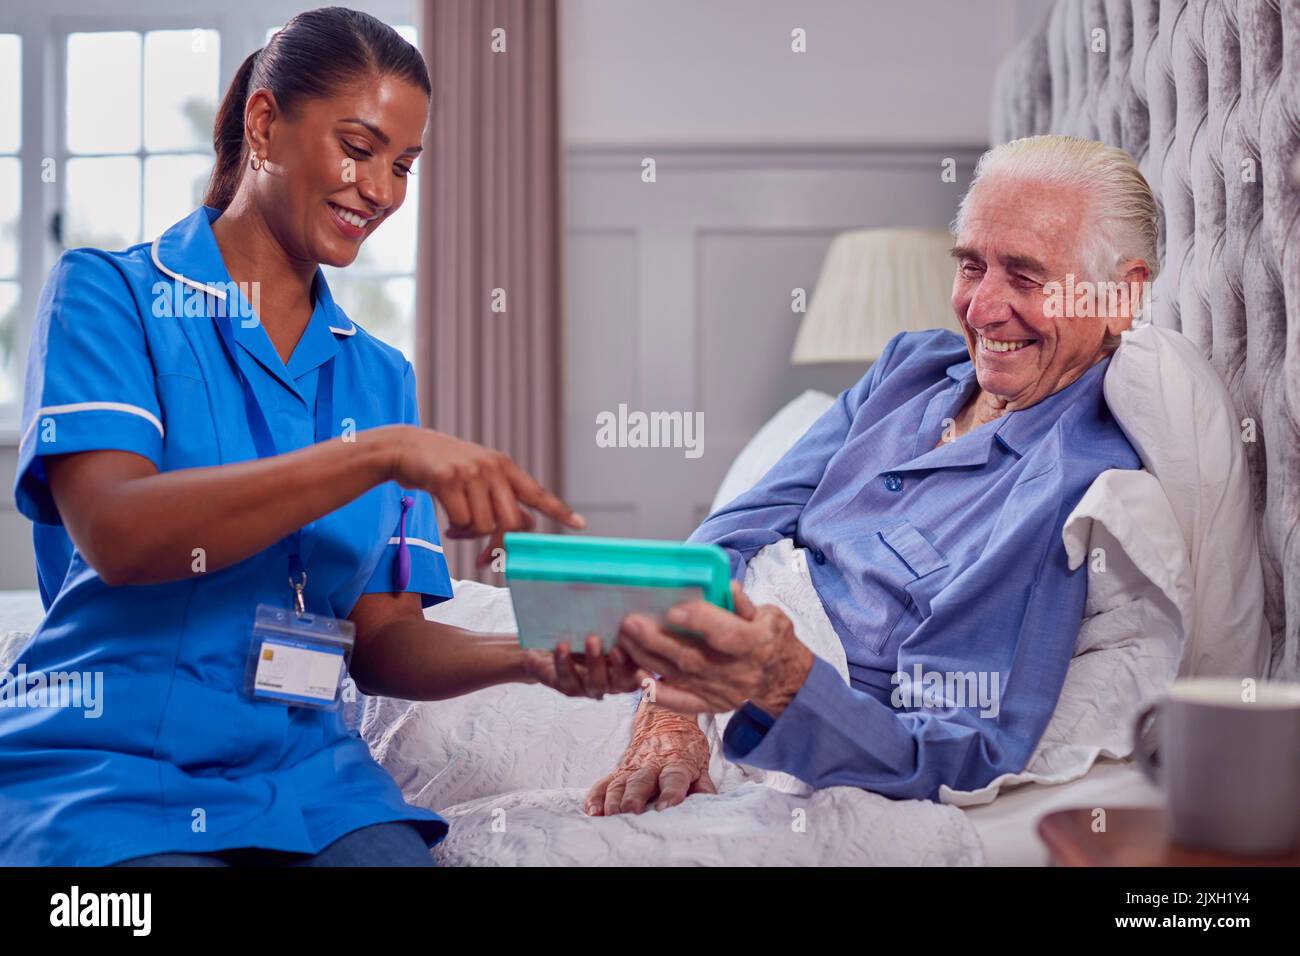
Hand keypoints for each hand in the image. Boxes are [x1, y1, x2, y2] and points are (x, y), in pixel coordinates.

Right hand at [386, 426, 583, 566]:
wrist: (405, 447)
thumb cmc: (445, 468)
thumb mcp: (479, 474)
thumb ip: (501, 495)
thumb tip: (525, 525)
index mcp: (504, 467)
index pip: (537, 493)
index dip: (559, 511)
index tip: (580, 525)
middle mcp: (492, 468)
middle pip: (512, 521)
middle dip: (499, 543)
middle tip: (485, 557)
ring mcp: (471, 472)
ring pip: (485, 525)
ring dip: (471, 535)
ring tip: (457, 528)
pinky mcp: (448, 480)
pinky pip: (462, 521)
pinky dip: (455, 530)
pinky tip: (447, 525)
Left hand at [520, 634, 643, 698]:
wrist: (550, 646)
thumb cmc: (583, 633)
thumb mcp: (604, 627)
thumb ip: (618, 624)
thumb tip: (632, 604)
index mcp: (626, 669)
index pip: (641, 669)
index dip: (643, 661)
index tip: (642, 643)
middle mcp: (611, 682)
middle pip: (623, 681)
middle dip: (622, 664)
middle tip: (618, 646)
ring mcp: (589, 687)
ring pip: (597, 683)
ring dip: (595, 662)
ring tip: (592, 640)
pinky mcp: (567, 687)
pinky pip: (567, 679)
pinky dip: (565, 662)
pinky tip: (563, 646)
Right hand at [585, 703, 714, 814]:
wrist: (665, 718)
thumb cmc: (685, 747)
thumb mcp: (700, 761)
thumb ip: (703, 784)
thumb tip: (708, 802)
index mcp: (675, 763)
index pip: (674, 777)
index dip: (671, 791)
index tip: (667, 806)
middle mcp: (651, 765)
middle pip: (641, 781)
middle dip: (634, 796)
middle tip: (631, 811)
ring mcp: (632, 767)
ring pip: (619, 783)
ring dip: (613, 799)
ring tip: (609, 815)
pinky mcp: (619, 770)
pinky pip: (603, 783)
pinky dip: (595, 796)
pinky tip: (592, 810)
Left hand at [616, 581, 813, 717]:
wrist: (782, 679)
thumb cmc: (771, 638)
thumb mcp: (770, 615)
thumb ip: (745, 605)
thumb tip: (728, 588)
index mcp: (755, 643)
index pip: (725, 634)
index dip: (699, 622)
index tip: (673, 608)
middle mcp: (735, 671)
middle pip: (690, 656)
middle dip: (657, 639)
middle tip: (630, 621)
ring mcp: (720, 690)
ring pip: (679, 674)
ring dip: (647, 656)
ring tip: (624, 638)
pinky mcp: (710, 703)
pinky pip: (681, 702)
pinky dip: (658, 693)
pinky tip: (638, 677)